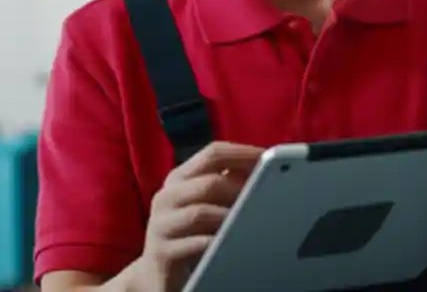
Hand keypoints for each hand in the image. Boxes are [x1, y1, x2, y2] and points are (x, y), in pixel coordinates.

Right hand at [137, 142, 263, 290]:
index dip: (243, 153)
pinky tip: (232, 246)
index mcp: (180, 178)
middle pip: (209, 182)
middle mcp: (167, 196)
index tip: (270, 158)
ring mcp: (161, 224)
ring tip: (252, 222)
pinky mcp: (161, 253)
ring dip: (230, 217)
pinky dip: (215, 243)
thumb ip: (227, 185)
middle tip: (266, 199)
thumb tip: (264, 168)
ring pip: (200, 213)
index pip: (212, 153)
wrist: (157, 273)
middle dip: (242, 190)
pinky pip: (193, 245)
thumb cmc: (190, 235)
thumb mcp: (206, 205)